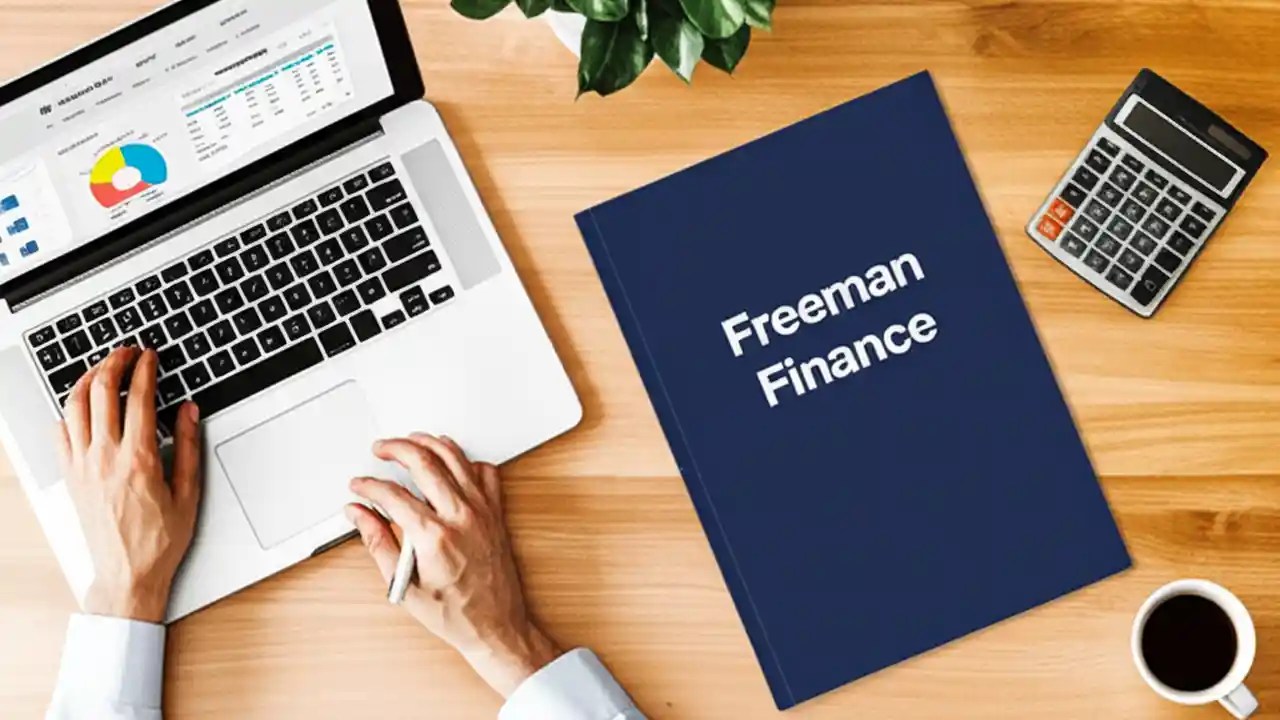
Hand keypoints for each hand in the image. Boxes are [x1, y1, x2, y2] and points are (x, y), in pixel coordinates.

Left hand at [55, 346, 202, 623]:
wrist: (127, 573)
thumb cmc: (159, 540)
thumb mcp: (188, 492)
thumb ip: (188, 445)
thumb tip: (188, 410)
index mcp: (139, 459)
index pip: (139, 397)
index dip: (145, 369)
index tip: (150, 356)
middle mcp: (104, 458)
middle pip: (100, 392)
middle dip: (114, 362)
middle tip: (127, 352)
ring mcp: (82, 466)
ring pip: (74, 406)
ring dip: (86, 379)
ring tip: (101, 369)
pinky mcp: (70, 476)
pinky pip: (60, 433)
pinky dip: (69, 411)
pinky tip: (81, 407)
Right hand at [346, 434, 560, 696]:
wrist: (496, 627)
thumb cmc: (455, 614)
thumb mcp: (404, 587)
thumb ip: (378, 544)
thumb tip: (359, 515)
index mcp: (434, 537)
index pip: (393, 494)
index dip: (369, 485)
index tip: (359, 486)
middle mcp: (461, 516)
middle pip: (424, 461)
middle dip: (396, 448)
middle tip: (380, 449)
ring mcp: (482, 511)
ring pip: (456, 458)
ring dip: (430, 442)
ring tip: (411, 440)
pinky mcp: (496, 512)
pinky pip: (485, 472)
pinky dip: (467, 460)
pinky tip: (453, 461)